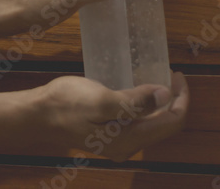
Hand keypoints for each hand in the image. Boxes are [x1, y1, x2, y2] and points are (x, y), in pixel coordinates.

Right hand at [0, 72, 188, 160]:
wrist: (38, 114)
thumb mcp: (102, 100)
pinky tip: (140, 89)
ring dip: (161, 103)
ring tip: (159, 79)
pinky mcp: (109, 133)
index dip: (181, 99)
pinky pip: (139, 121)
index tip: (178, 74)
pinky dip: (146, 105)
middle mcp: (128, 146)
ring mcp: (118, 141)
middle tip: (171, 74)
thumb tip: (165, 95)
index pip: (171, 122)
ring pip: (153, 123)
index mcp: (129, 140)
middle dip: (174, 101)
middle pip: (165, 125)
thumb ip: (135, 101)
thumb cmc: (67, 104)